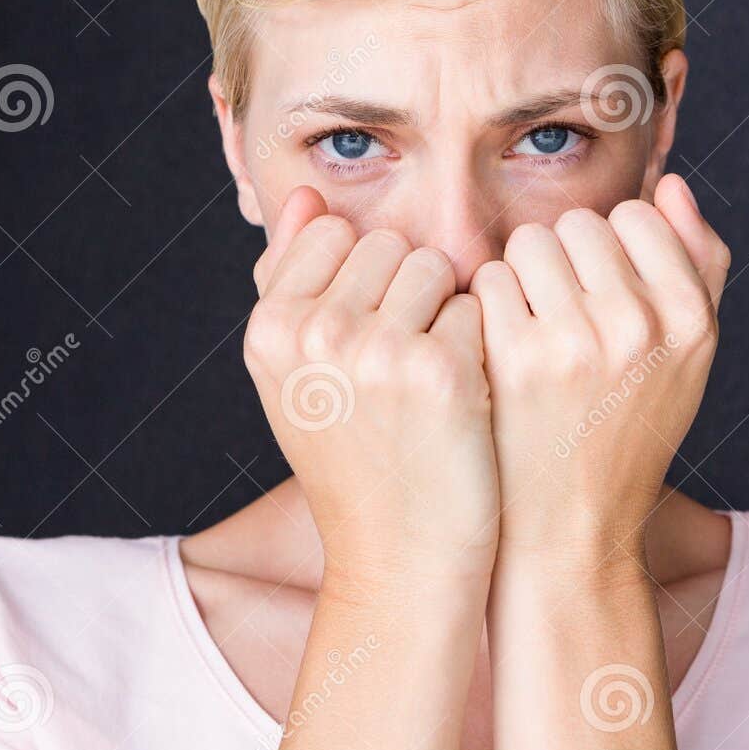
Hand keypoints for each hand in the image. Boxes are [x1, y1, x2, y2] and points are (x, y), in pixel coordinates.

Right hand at [245, 186, 499, 583]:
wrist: (400, 556)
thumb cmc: (354, 455)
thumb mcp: (295, 373)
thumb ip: (290, 278)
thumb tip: (304, 193)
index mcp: (269, 327)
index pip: (334, 232)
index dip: (363, 281)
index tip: (362, 342)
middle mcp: (314, 332)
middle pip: (390, 245)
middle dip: (407, 293)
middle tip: (399, 371)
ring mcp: (376, 350)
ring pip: (437, 267)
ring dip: (446, 313)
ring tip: (428, 381)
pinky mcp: (441, 371)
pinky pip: (477, 307)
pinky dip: (479, 346)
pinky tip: (462, 399)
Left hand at [468, 174, 730, 565]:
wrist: (570, 531)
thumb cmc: (626, 432)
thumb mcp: (686, 357)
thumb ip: (695, 265)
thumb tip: (668, 183)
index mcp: (691, 318)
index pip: (635, 215)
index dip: (608, 252)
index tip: (599, 301)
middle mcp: (641, 324)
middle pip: (578, 224)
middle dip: (561, 262)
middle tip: (560, 323)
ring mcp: (577, 340)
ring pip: (529, 243)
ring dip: (520, 278)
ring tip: (530, 334)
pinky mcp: (515, 359)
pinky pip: (490, 280)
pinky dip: (485, 310)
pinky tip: (498, 354)